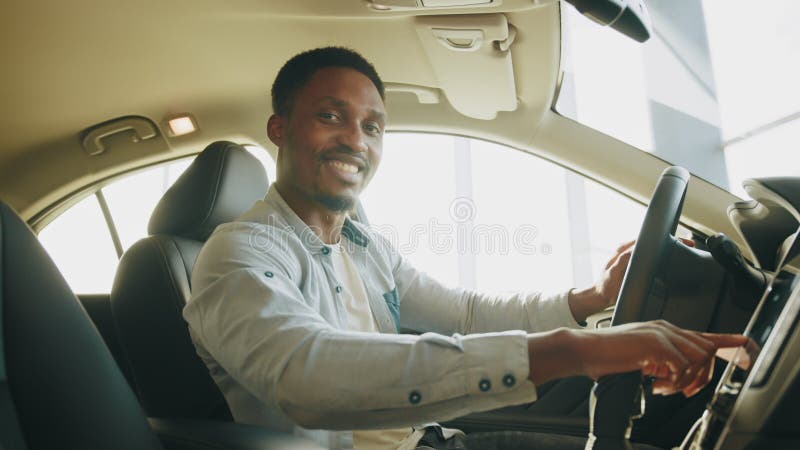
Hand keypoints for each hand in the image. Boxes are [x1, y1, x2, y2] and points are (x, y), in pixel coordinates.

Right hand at [527, 320, 748, 397]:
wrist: (584, 349)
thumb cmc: (607, 355)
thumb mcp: (641, 358)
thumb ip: (661, 362)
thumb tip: (676, 376)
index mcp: (663, 330)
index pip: (702, 335)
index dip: (726, 342)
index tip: (745, 345)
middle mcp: (666, 328)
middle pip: (706, 348)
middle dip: (702, 376)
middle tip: (684, 391)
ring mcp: (661, 333)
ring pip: (698, 357)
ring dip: (686, 380)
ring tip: (664, 388)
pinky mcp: (655, 343)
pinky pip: (682, 366)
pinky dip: (673, 381)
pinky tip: (656, 385)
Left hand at [568, 239, 694, 321]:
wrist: (601, 295)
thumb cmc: (605, 286)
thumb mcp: (612, 273)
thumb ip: (622, 261)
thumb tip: (634, 249)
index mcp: (624, 249)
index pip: (646, 239)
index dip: (662, 238)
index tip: (677, 239)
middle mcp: (629, 250)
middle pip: (653, 241)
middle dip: (672, 241)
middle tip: (688, 244)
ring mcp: (633, 256)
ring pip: (654, 248)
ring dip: (669, 248)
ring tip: (685, 248)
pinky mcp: (636, 264)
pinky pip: (652, 256)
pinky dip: (664, 255)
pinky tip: (673, 258)